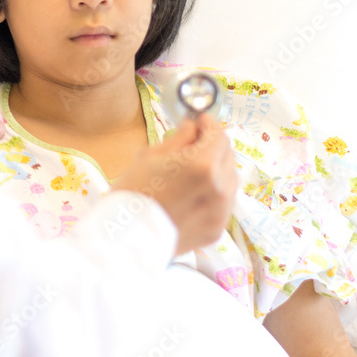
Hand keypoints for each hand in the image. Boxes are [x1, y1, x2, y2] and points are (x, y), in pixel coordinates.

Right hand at [111, 113, 236, 255]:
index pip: (218, 135)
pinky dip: (214, 192)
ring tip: (194, 170)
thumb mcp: (150, 156)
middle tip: (195, 143)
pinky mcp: (217, 228)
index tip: (200, 121)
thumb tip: (192, 128)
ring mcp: (221, 211)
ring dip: (217, 169)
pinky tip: (194, 193)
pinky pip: (223, 202)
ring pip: (230, 179)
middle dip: (213, 145)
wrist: (126, 235)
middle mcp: (219, 187)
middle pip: (228, 155)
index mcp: (202, 164)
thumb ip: (178, 139)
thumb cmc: (132, 192)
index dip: (209, 124)